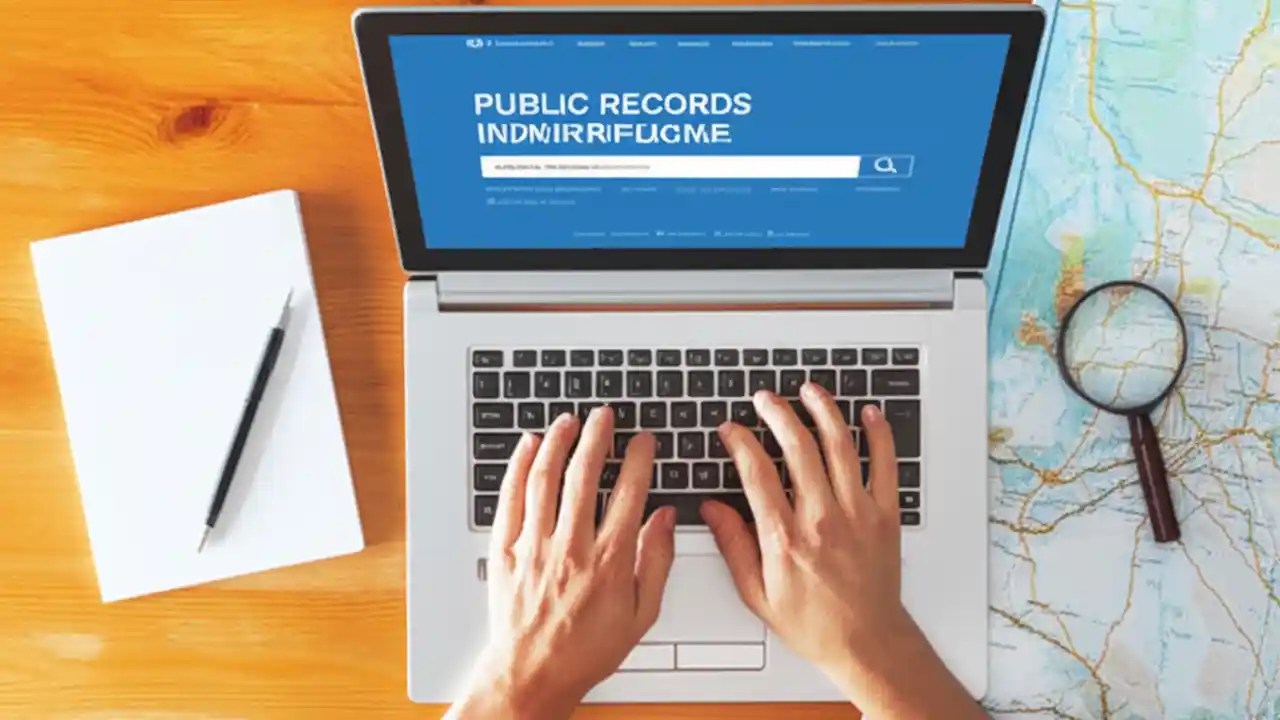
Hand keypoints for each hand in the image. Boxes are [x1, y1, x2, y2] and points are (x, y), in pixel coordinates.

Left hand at [448, 408, 676, 719]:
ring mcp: (534, 547)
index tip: (644, 441)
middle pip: (584, 477)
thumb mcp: (640, 615)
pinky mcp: (505, 551)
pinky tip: (528, 447)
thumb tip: (666, 519)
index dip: (639, 460)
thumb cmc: (585, 650)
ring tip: (568, 421)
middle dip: (597, 438)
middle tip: (604, 416)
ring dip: (558, 443)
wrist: (532, 675)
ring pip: (545, 479)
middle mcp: (570, 549)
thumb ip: (657, 562)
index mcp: (609, 562)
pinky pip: (510, 499)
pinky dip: (518, 467)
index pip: (629, 494)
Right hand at [703, 384, 983, 717]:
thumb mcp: (757, 593)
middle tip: (766, 399)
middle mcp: (822, 519)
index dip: (740, 442)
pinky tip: (869, 414)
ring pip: (840, 447)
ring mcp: (858, 514)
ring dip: (823, 411)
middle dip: (778, 414)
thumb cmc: (814, 623)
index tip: (730, 429)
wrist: (867, 642)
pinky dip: (879, 435)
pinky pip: (886, 465)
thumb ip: (733, 546)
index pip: (757, 472)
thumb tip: (712, 509)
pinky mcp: (885, 515)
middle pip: (798, 448)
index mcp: (785, 538)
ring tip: (809, 390)